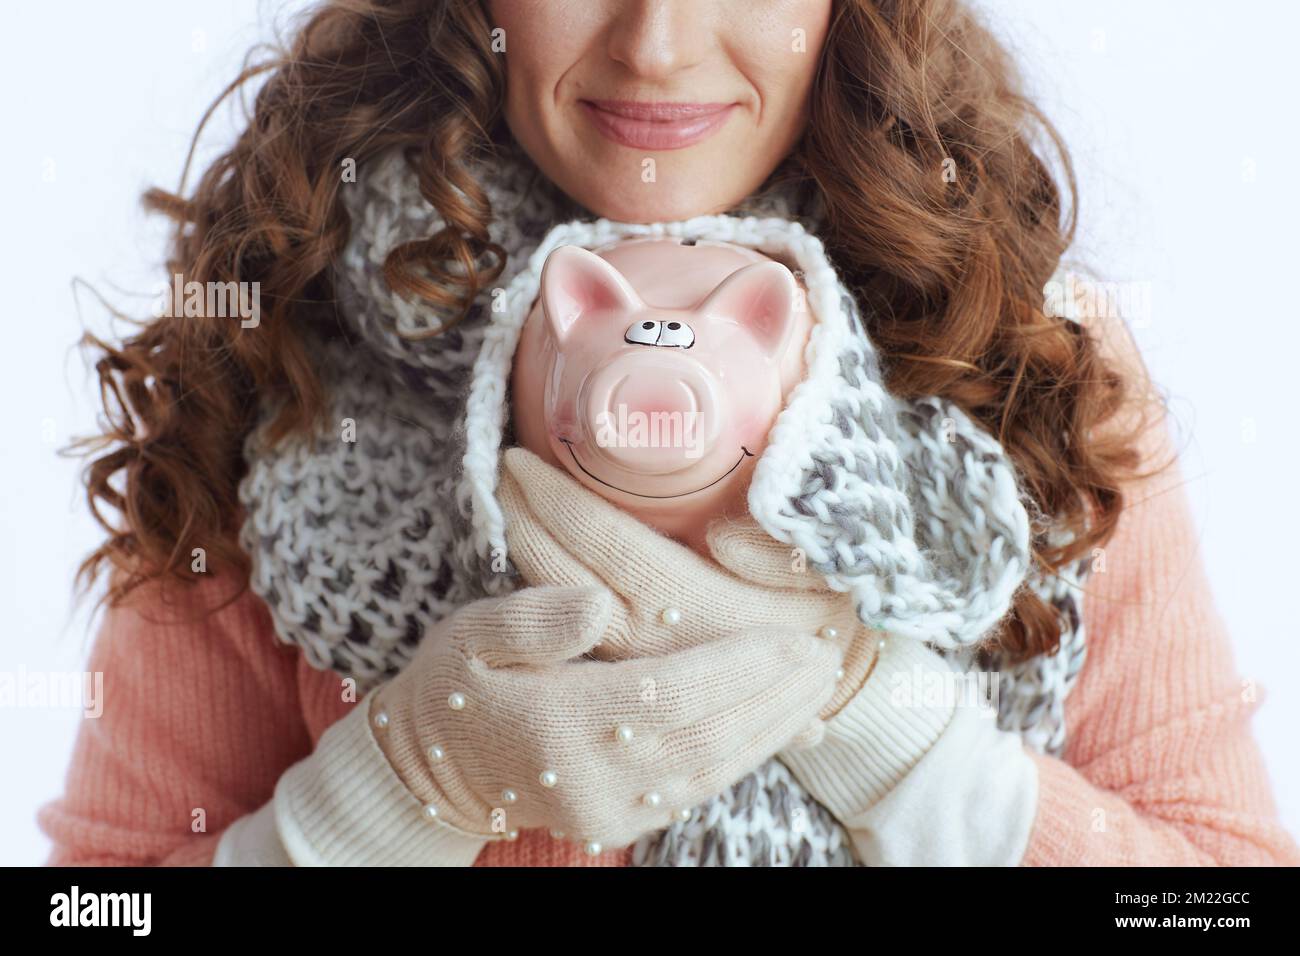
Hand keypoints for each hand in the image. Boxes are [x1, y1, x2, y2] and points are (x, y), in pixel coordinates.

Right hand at [369, 584, 843, 849]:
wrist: (428, 768)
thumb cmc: (455, 683)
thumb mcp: (470, 633)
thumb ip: (532, 618)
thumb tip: (594, 603)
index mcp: (556, 723)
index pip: (670, 695)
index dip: (738, 668)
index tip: (789, 639)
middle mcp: (590, 777)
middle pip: (707, 736)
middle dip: (774, 697)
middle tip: (826, 657)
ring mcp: (607, 809)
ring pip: (712, 769)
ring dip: (772, 729)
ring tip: (818, 687)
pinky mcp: (617, 822)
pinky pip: (697, 790)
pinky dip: (745, 756)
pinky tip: (777, 726)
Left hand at [498, 447, 855, 658]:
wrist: (833, 681)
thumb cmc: (832, 606)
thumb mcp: (828, 567)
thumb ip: (783, 550)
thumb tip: (723, 539)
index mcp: (706, 610)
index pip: (613, 547)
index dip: (561, 502)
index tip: (522, 459)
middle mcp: (663, 645)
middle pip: (571, 578)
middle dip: (526, 522)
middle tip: (500, 472)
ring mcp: (644, 667)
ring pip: (564, 612)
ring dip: (528, 555)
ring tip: (506, 504)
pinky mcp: (637, 677)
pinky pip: (576, 633)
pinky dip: (546, 592)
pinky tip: (534, 554)